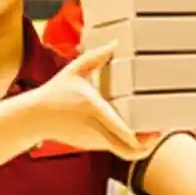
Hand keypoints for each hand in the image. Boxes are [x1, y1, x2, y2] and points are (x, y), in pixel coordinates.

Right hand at [25, 41, 151, 160]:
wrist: (34, 118)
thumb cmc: (55, 92)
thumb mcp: (74, 70)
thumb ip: (95, 56)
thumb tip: (114, 43)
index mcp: (95, 109)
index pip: (124, 132)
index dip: (144, 138)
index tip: (158, 129)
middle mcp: (96, 129)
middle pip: (129, 149)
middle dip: (148, 146)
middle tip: (161, 134)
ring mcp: (93, 141)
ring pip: (123, 151)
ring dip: (139, 146)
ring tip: (152, 132)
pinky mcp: (90, 145)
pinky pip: (113, 148)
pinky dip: (126, 145)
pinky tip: (134, 134)